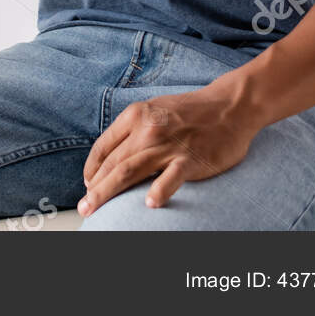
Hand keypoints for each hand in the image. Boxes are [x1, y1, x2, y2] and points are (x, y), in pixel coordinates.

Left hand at [78, 85, 261, 214]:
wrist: (230, 106)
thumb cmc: (190, 111)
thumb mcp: (155, 110)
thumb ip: (134, 130)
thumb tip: (113, 155)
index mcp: (136, 115)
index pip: (104, 146)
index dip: (92, 169)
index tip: (87, 184)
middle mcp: (147, 129)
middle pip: (112, 163)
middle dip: (94, 188)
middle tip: (84, 207)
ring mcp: (168, 145)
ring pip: (129, 171)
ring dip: (107, 192)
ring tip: (94, 209)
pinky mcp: (190, 159)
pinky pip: (170, 178)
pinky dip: (158, 190)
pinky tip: (149, 204)